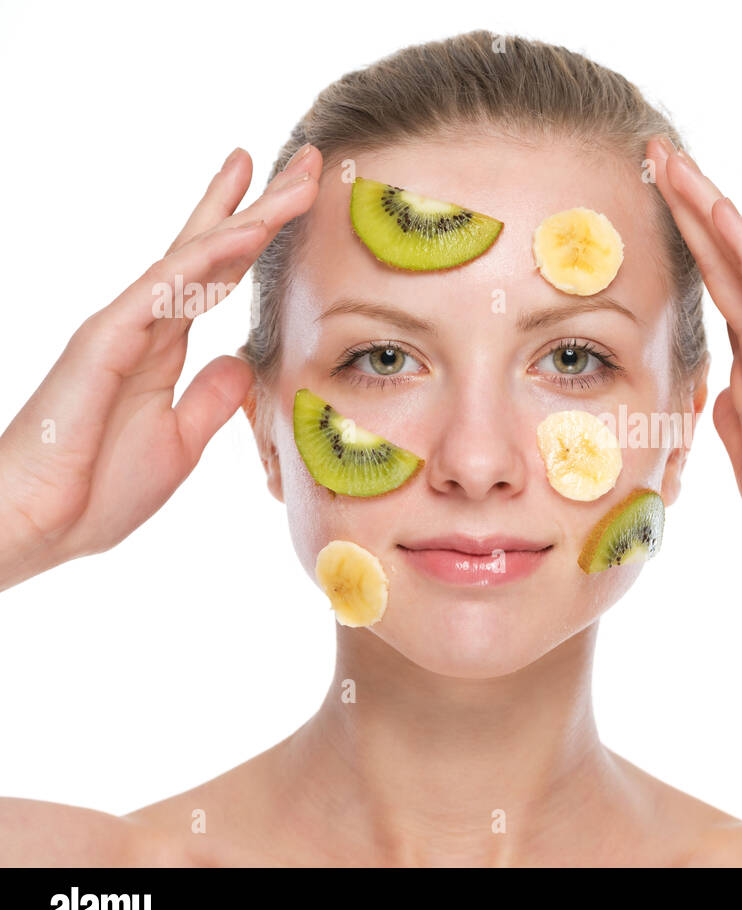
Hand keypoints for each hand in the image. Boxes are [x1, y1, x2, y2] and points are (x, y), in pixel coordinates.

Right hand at [0, 145, 321, 588]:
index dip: (257, 236)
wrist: (42, 525)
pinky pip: (164, 288)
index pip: (219, 276)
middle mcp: (146, 323)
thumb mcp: (181, 441)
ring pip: (195, 255)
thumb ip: (211, 397)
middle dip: (261, 204)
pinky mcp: (105, 340)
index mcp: (164, 346)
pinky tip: (244, 230)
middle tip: (309, 162)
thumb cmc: (99, 490)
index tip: (298, 199)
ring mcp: (124, 325)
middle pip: (212, 248)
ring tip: (292, 178)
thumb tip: (243, 360)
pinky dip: (206, 257)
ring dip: (247, 215)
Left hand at [647, 138, 741, 595]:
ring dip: (708, 209)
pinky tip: (718, 209)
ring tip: (673, 159)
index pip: (712, 296)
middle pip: (723, 265)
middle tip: (652, 151)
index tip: (643, 205)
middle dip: (686, 207)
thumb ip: (733, 425)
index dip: (680, 249)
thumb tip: (715, 395)